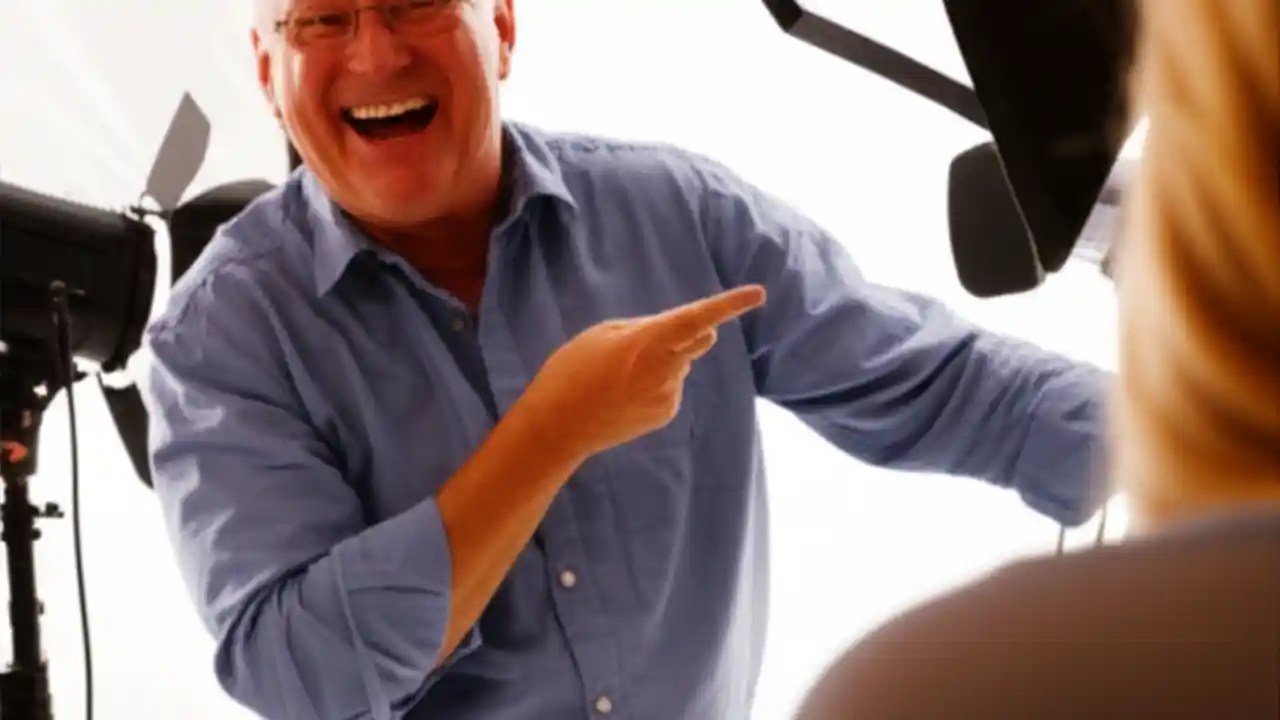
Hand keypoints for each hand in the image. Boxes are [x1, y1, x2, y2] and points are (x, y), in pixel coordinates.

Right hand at [522, 285, 766, 458]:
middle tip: (647, 341)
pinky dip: (657, 384)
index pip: (698, 318)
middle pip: (699, 338)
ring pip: (681, 364)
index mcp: (648, 341)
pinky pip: (671, 386)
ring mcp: (668, 394)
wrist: (558, 426)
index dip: (730, 304)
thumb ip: (646, 328)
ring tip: (620, 375)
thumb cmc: (573, 371)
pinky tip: (626, 394)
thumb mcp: (602, 334)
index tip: (758, 292)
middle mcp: (666, 368)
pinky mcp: (666, 413)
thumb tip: (681, 332)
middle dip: (689, 332)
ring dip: (663, 361)